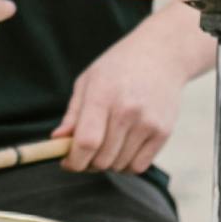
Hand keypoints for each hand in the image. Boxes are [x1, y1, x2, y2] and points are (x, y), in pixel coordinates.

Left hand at [54, 21, 202, 171]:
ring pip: (119, 166)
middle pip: (102, 159)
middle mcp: (127, 111)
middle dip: (88, 163)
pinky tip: (124, 149)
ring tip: (107, 145)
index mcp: (103, 95)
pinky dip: (127, 165)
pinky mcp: (163, 132)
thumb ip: (73, 114)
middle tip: (86, 152)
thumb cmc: (118, 68)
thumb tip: (57, 140)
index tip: (67, 162)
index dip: (74, 160)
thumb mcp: (88, 81)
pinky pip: (139, 166)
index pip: (86, 142)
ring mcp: (148, 123)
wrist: (161, 55)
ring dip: (108, 164)